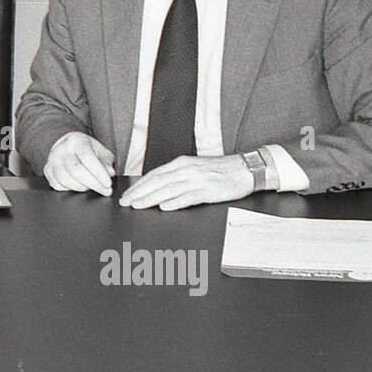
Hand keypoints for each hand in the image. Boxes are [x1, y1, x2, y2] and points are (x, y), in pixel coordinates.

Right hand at [43, 131, 114, 195]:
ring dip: (81, 187)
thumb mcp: (100, 150)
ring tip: (90, 186)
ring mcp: (52, 160)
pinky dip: (70, 189)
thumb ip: (106, 161)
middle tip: (104, 190)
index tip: (108, 184)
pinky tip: (78, 185)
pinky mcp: (47, 170)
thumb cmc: (85, 149)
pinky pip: (57, 185)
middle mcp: (62, 149)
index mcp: (77, 140)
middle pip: (76, 171)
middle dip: (93, 184)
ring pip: (65, 180)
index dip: (99, 173)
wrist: (67, 146)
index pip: (87, 158)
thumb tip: (109, 173)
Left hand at [119, 154, 253, 210]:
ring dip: (151, 198)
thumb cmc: (220, 170)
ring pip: (168, 189)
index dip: (139, 185)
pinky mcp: (209, 190)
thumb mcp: (195, 168)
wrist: (245, 168)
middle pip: (157, 182)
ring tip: (138, 205)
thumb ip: (177, 176)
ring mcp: (197, 180)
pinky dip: (176, 202)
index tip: (127, 194)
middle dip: (139, 193)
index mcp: (181, 163)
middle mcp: (187, 170)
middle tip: (125, 202)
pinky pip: (189, 197)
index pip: (154, 175)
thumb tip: (158, 187)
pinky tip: (165, 207)